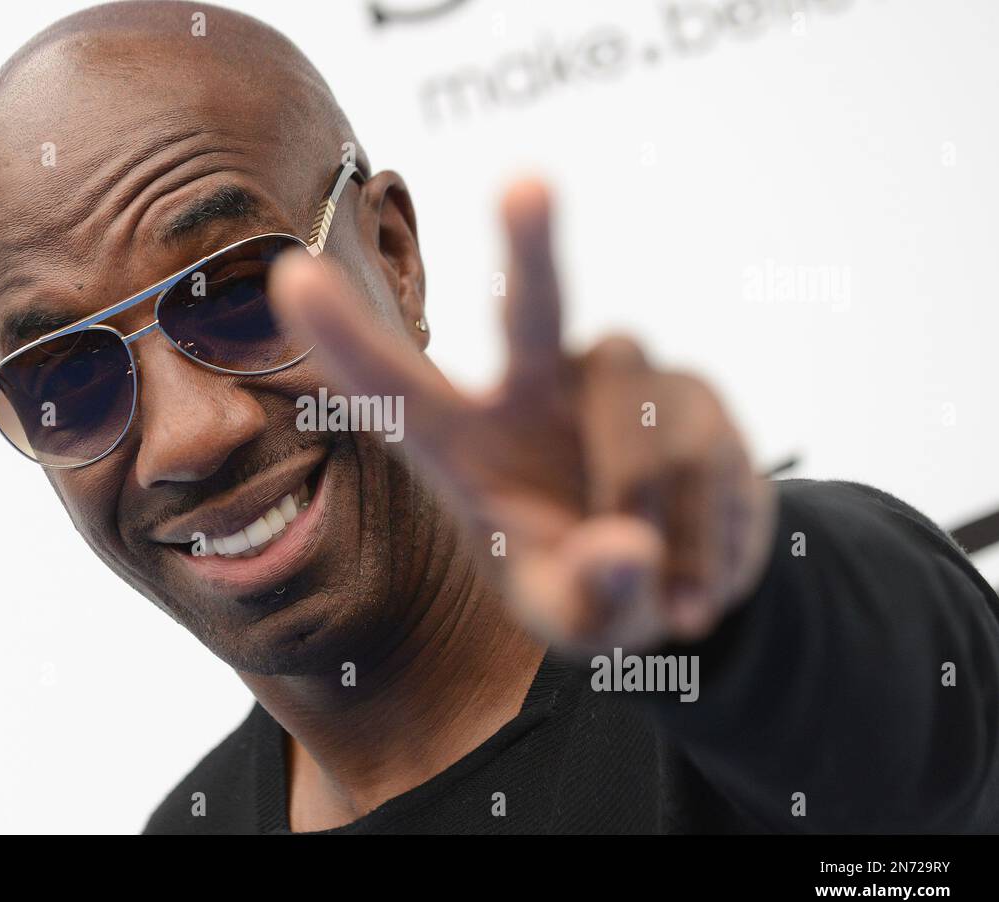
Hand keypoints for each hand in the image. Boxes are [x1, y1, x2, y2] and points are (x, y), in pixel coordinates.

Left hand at [270, 180, 775, 653]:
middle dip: (529, 248)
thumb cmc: (589, 590)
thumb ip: (588, 595)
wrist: (676, 584)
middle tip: (527, 182)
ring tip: (666, 599)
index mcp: (465, 447)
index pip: (395, 390)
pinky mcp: (689, 390)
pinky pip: (705, 457)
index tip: (292, 275)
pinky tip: (699, 592)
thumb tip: (627, 547)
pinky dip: (705, 539)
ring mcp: (615, 382)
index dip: (346, 340)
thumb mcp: (573, 621)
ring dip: (650, 515)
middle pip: (531, 312)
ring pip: (637, 421)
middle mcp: (533, 394)